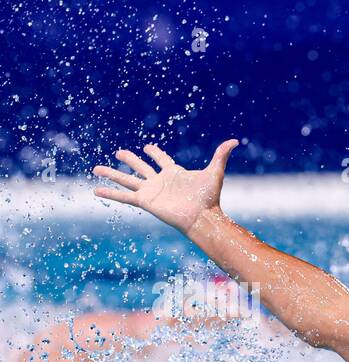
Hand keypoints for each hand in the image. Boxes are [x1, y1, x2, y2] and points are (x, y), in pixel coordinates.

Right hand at [92, 140, 239, 234]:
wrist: (202, 217)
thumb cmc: (209, 198)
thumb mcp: (214, 173)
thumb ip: (222, 155)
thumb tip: (236, 140)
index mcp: (174, 173)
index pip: (162, 159)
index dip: (155, 152)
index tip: (147, 147)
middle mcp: (160, 181)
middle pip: (140, 167)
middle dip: (130, 159)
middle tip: (119, 152)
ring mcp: (151, 191)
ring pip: (127, 179)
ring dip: (112, 173)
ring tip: (96, 168)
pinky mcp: (145, 201)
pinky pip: (124, 196)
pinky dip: (110, 193)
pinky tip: (96, 189)